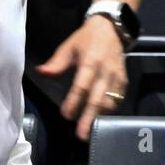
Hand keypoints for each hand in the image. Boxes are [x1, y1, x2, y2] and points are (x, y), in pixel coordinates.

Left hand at [35, 15, 127, 139]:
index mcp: (90, 61)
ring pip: (110, 101)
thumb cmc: (86, 38)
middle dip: (89, 117)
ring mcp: (117, 77)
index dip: (74, 101)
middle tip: (82, 135)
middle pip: (97, 98)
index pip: (82, 85)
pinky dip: (109, 111)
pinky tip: (101, 120)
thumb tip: (41, 72)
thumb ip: (56, 63)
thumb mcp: (69, 47)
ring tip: (91, 131)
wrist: (111, 29)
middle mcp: (105, 71)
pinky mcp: (123, 81)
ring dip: (100, 117)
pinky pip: (117, 99)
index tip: (66, 114)